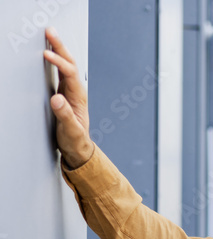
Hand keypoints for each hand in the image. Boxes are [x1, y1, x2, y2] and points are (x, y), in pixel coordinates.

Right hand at [43, 27, 93, 168]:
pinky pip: (59, 71)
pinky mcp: (63, 92)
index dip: (58, 63)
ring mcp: (70, 90)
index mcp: (79, 97)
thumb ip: (65, 116)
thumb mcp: (70, 130)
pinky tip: (48, 50)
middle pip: (69, 64)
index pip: (69, 74)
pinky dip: (54, 59)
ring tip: (49, 34)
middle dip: (59, 47)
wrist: (78, 147)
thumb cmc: (75, 139)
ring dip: (57, 49)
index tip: (46, 54)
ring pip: (65, 65)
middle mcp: (76, 91)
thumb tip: (57, 99)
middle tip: (49, 31)